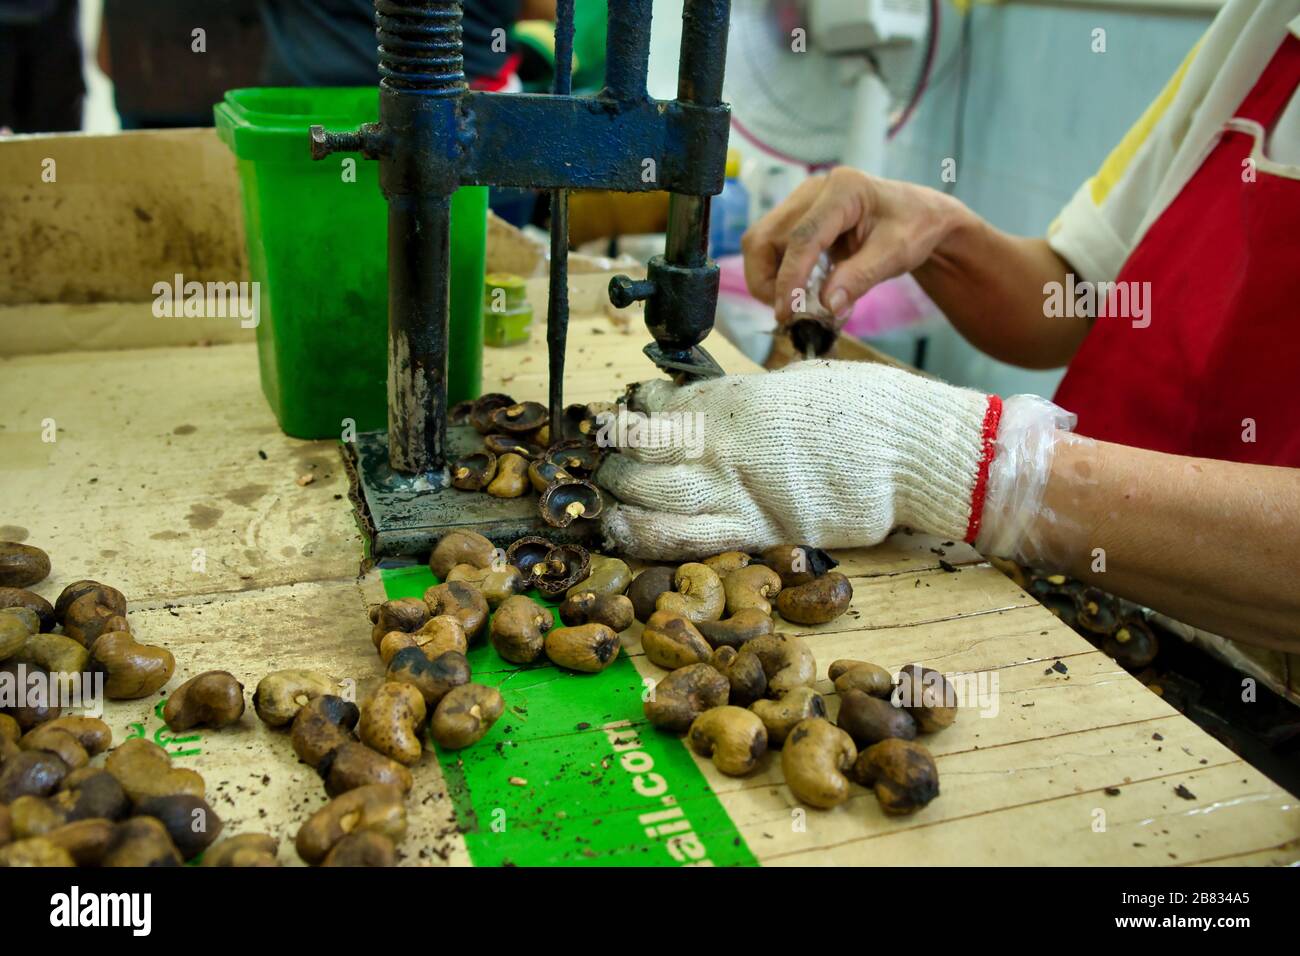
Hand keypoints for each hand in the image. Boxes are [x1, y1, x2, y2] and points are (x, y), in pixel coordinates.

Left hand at [596, 361, 1007, 559]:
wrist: (913, 450)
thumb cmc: (864, 408)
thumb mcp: (793, 384)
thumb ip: (745, 401)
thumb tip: (708, 405)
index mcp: (735, 401)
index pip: (656, 409)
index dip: (630, 417)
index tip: (622, 420)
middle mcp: (726, 445)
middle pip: (642, 456)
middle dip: (617, 461)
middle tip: (610, 465)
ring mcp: (740, 493)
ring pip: (652, 502)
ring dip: (621, 501)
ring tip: (610, 504)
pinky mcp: (759, 533)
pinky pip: (689, 540)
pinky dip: (650, 537)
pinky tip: (627, 532)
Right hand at [742, 167, 966, 326]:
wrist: (920, 215)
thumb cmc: (915, 228)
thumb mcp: (897, 255)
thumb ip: (860, 278)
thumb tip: (826, 305)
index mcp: (844, 189)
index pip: (802, 237)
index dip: (790, 278)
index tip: (787, 312)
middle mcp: (814, 190)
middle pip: (766, 237)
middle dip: (768, 280)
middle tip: (788, 312)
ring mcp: (801, 202)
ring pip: (761, 243)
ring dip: (768, 279)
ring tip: (794, 303)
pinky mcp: (796, 217)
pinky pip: (771, 247)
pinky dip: (778, 274)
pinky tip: (799, 290)